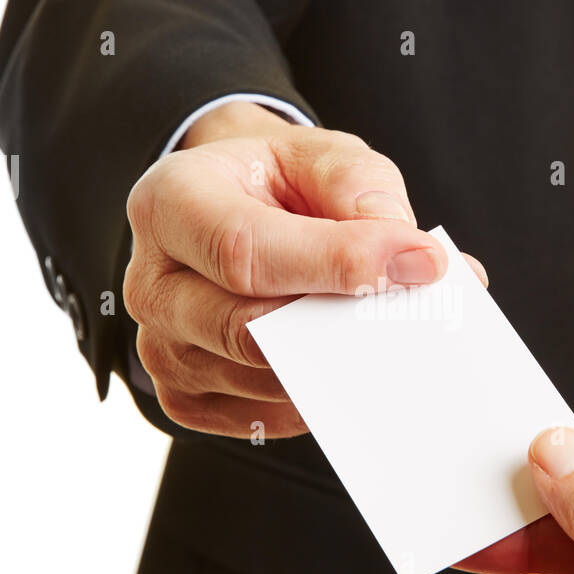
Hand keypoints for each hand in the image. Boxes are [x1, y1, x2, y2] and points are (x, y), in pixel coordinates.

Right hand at [124, 100, 485, 437]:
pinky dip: (322, 396)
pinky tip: (353, 363)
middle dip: (345, 322)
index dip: (335, 262)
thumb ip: (363, 191)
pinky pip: (264, 417)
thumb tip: (413, 258)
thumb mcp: (319, 157)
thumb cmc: (275, 186)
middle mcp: (151, 284)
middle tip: (422, 314)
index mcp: (169, 204)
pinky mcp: (186, 399)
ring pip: (264, 379)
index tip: (419, 264)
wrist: (235, 215)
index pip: (245, 249)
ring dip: (343, 364)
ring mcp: (162, 350)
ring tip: (397, 334)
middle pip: (247, 327)